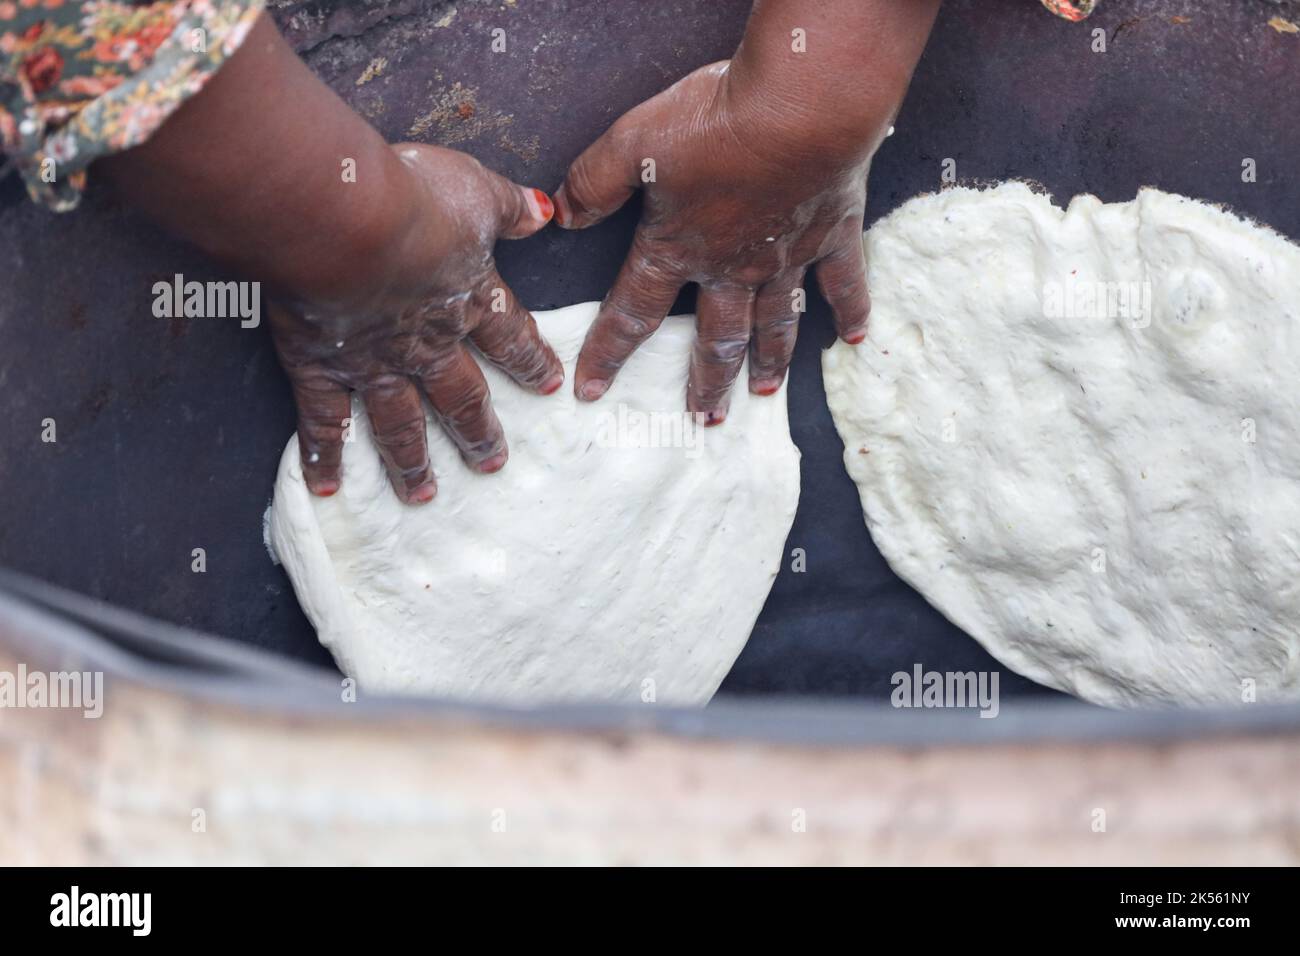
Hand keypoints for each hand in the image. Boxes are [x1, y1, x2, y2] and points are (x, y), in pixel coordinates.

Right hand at [269, 143, 561, 503]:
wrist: (346, 222)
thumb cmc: (413, 196)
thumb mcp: (476, 188)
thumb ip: (512, 206)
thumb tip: (547, 214)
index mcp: (468, 297)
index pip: (510, 336)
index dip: (530, 360)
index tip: (550, 387)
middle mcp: (428, 342)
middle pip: (461, 395)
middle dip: (479, 431)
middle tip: (494, 465)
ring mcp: (374, 362)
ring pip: (401, 423)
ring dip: (413, 462)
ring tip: (423, 495)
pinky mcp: (321, 368)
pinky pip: (325, 422)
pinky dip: (324, 457)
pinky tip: (328, 489)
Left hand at [553, 0, 938, 421]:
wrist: (802, 107)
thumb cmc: (716, 122)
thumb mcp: (632, 141)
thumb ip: (593, 181)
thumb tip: (561, 213)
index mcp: (679, 248)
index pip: (633, 313)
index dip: (609, 353)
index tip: (592, 392)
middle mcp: (733, 266)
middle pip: (716, 337)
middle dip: (706, 382)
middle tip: (705, 418)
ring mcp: (788, 256)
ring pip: (775, 323)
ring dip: (768, 362)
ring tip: (762, 394)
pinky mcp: (833, 233)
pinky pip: (844, 283)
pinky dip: (851, 312)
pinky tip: (855, 339)